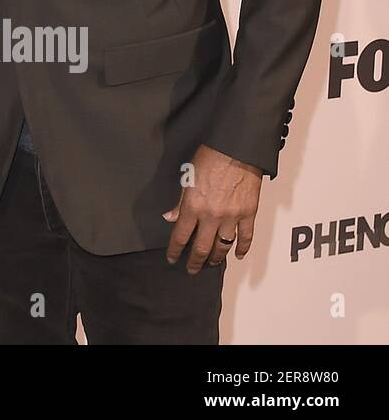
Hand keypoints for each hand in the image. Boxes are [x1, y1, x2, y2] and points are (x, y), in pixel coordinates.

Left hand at [163, 144, 262, 273]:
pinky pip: (246, 237)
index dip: (175, 250)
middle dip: (195, 261)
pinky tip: (237, 255)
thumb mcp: (187, 177)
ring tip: (211, 263)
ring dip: (216, 257)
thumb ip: (180, 202)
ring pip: (223, 246)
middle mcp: (212, 216)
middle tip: (191, 269)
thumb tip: (170, 217)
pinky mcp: (248, 214)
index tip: (172, 258)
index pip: (180, 235)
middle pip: (202, 247)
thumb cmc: (210, 158)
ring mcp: (232, 217)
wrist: (236, 150)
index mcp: (193, 206)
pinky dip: (242, 248)